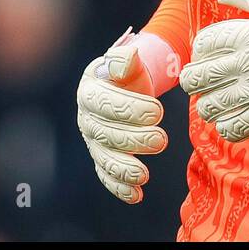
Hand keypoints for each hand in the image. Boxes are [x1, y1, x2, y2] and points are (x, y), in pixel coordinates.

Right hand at [76, 30, 167, 202]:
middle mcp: (86, 117)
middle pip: (106, 133)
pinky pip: (106, 175)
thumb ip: (126, 59)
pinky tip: (137, 195)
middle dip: (134, 139)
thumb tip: (130, 54)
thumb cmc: (129, 73)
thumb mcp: (128, 61)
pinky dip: (120, 187)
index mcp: (90, 90)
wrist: (127, 87)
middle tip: (162, 140)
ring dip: (124, 168)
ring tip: (144, 174)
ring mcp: (92, 140)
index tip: (158, 111)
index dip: (130, 109)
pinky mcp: (102, 158)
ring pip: (105, 157)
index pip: (105, 102)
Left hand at [179, 0, 248, 142]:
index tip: (201, 53)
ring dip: (206, 106)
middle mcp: (245, 62)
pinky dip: (228, 128)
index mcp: (244, 35)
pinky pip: (242, 125)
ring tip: (208, 105)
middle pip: (202, 76)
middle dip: (192, 80)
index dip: (198, 50)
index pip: (206, 44)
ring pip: (216, 104)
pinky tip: (225, 125)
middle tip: (193, 82)